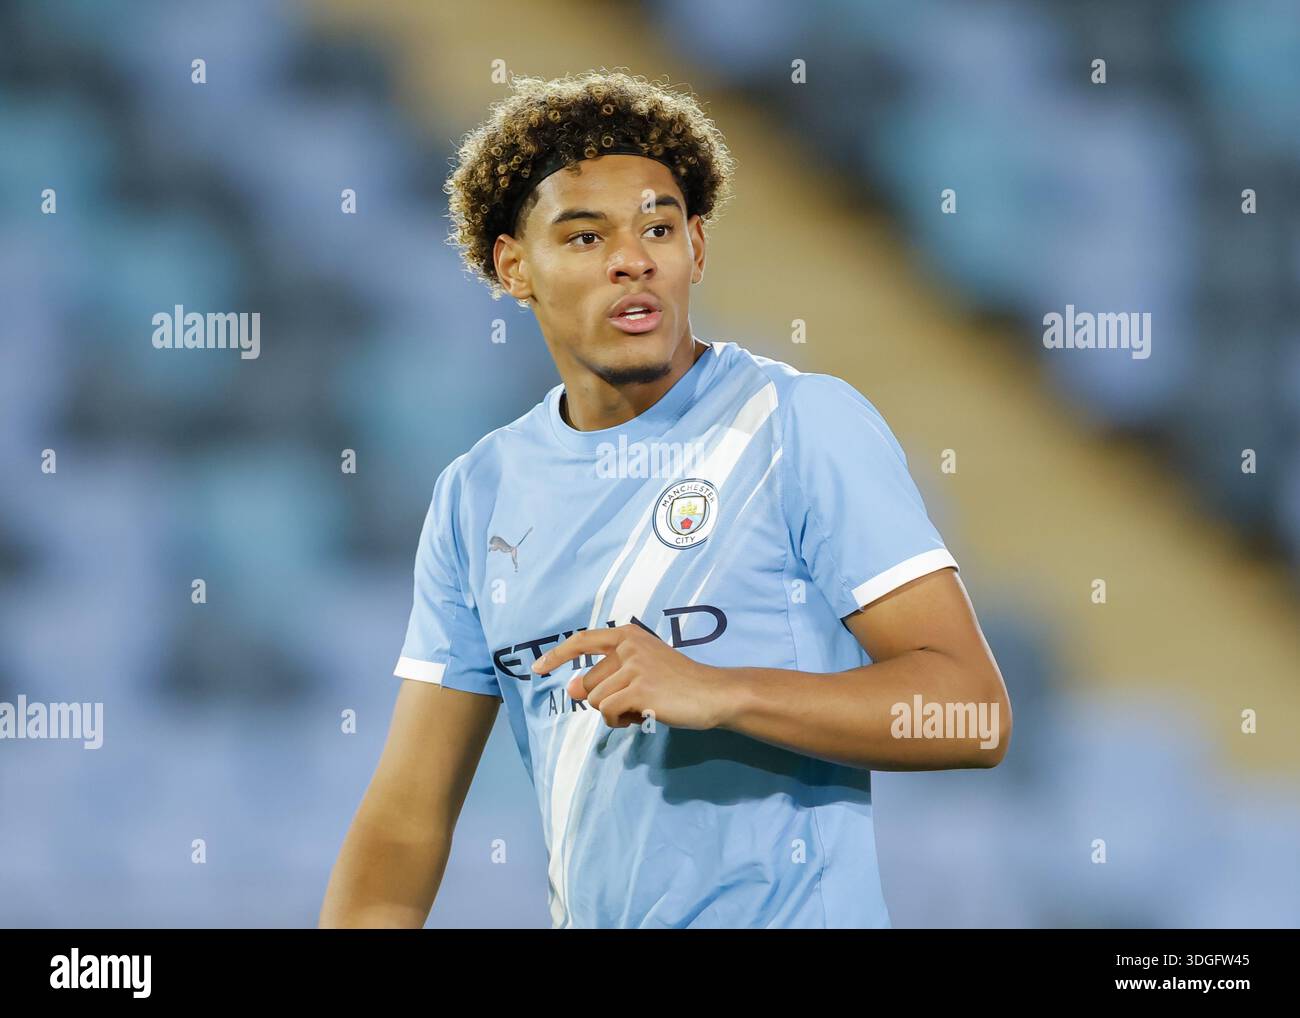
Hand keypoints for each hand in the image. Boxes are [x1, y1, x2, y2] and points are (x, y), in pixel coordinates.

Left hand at [530, 624, 727, 730]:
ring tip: (643, 708)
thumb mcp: (639, 673)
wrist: (713, 694)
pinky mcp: (638, 689)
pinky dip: (619, 721)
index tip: (537, 668)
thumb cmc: (677, 684)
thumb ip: (605, 676)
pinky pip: (607, 712)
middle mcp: (628, 646)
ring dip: (615, 713)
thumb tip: (570, 689)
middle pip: (588, 682)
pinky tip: (642, 716)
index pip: (582, 640)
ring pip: (596, 701)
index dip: (557, 655)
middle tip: (636, 702)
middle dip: (604, 700)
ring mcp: (634, 666)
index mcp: (628, 635)